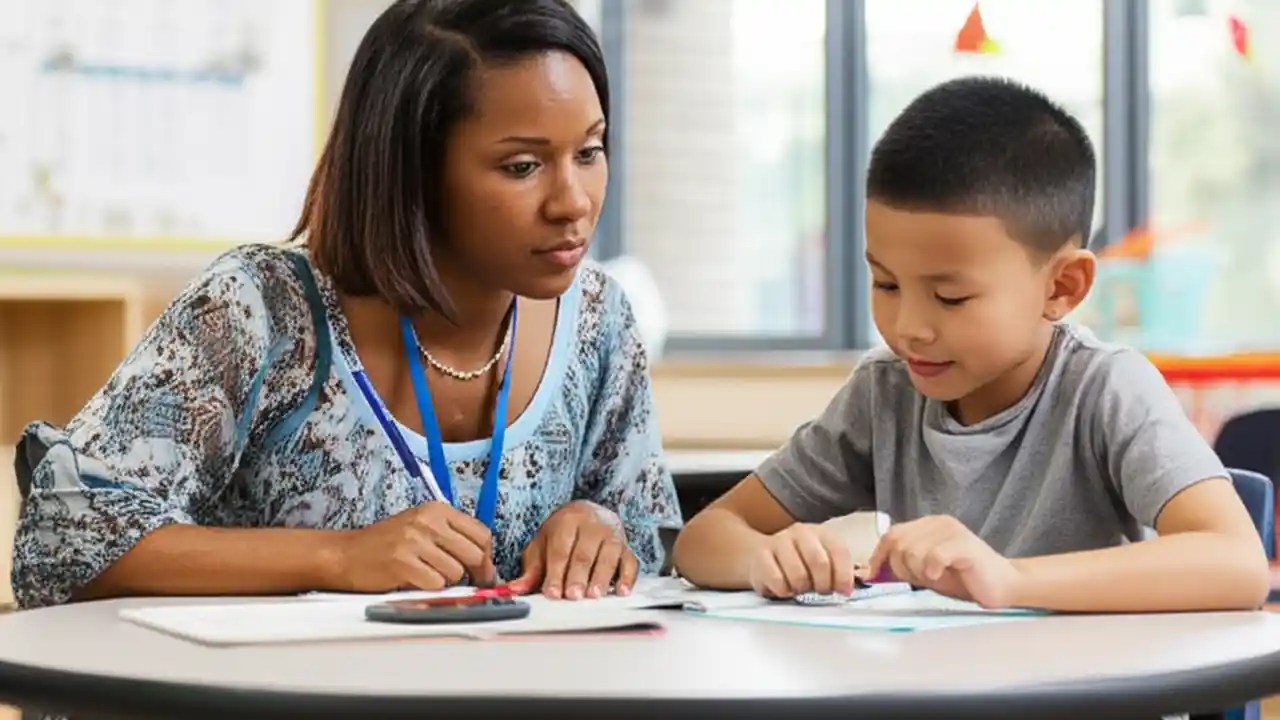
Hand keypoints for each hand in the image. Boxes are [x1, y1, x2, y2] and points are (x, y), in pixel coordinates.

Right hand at [331, 502, 494, 591]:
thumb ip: (453, 539)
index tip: (483, 569)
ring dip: (444, 581)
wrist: (346, 554)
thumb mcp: (421, 527)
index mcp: (437, 510)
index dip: (486, 556)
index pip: (482, 533)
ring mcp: (415, 541)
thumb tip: (486, 566)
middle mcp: (428, 521)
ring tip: (425, 574)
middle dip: (472, 573)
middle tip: (462, 581)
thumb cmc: (386, 544)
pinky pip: (435, 585)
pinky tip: (413, 580)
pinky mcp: (404, 563)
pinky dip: (428, 589)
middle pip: (474, 554)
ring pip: (455, 573)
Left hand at [508, 501, 636, 599]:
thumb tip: (515, 589)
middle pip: (585, 554)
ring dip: (601, 577)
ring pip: (609, 557)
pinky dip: (628, 577)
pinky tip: (621, 591)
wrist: (588, 513)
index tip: (553, 592)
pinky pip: (631, 562)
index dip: (557, 572)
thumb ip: (532, 570)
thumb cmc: (563, 534)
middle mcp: (592, 525)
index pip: (561, 550)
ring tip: (593, 595)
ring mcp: (612, 535)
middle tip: (573, 596)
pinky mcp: (627, 547)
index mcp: (568, 521)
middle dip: (578, 576)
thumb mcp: (543, 545)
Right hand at [748, 523, 855, 597]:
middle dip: (822, 585)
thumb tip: (853, 586)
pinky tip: (784, 588)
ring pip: (798, 575)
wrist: (760, 556)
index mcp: (822, 533)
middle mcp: (801, 533)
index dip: (844, 576)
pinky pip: (778, 581)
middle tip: (819, 591)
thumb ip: (840, 572)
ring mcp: (779, 541)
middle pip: (820, 563)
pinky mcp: (760, 555)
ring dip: (802, 589)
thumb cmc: (798, 563)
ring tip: (799, 589)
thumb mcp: (822, 562)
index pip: (839, 552)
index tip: (843, 591)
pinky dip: (784, 591)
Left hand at [866, 515, 1021, 608]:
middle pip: (898, 544)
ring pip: (912, 552)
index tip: (874, 575)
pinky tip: (942, 575)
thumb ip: (903, 564)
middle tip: (925, 579)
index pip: (890, 536)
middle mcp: (937, 522)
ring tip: (939, 577)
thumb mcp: (925, 571)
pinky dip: (933, 570)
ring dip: (920, 572)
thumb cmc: (963, 579)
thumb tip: (870, 570)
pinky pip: (933, 556)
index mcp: (927, 526)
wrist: (1003, 586)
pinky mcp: (964, 544)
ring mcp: (951, 530)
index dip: (879, 556)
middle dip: (903, 568)